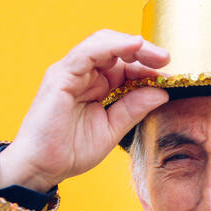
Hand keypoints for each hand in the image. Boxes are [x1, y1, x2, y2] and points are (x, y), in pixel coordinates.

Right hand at [0, 30, 171, 191]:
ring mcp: (70, 72)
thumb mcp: (112, 129)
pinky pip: (87, 52)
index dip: (147, 67)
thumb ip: (134, 108)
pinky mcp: (60, 76)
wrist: (41, 167)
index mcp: (95, 85)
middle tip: (166, 59)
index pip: (124, 65)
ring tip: (155, 54)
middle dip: (143, 50)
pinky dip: (112, 46)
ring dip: (131, 45)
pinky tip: (132, 47)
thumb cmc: (70, 151)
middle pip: (116, 48)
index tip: (169, 77)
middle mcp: (82, 74)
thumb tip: (161, 92)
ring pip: (102, 43)